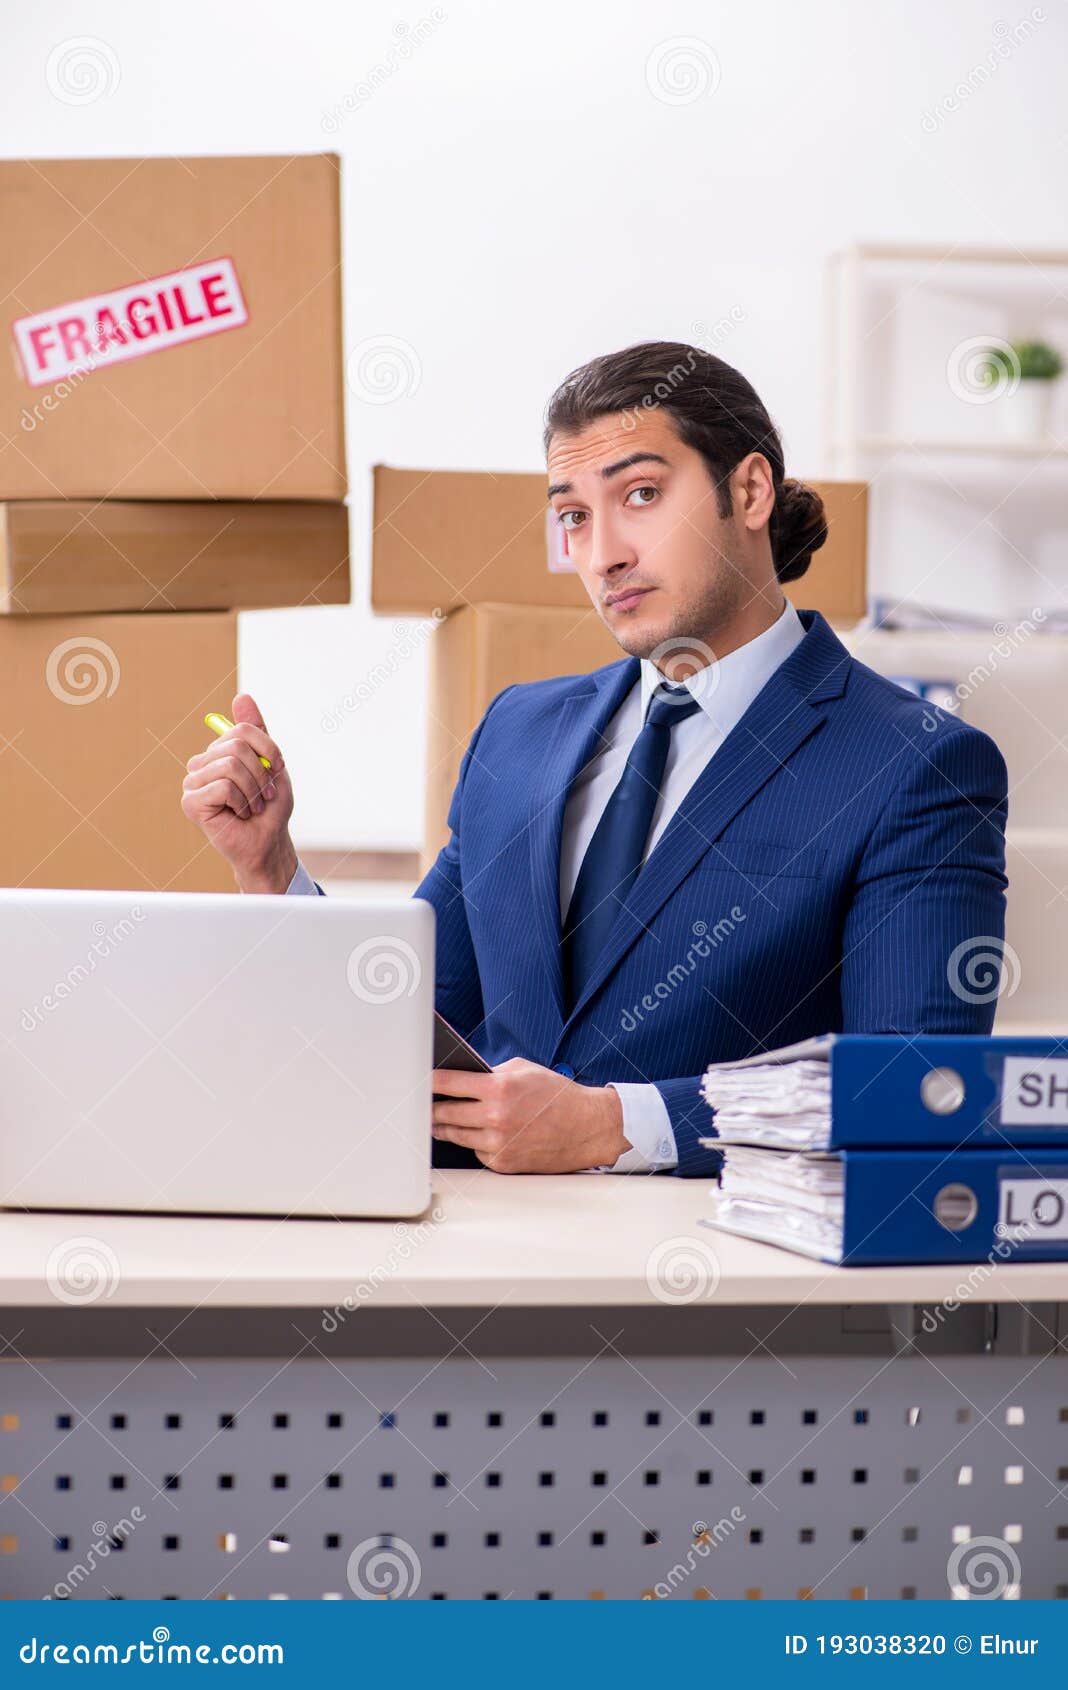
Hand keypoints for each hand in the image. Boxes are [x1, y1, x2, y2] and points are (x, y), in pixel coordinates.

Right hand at [180, 692, 297, 892]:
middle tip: (264, 795)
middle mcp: (200, 764)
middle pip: (237, 746)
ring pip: (230, 765)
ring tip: (252, 807)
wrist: (268, 842)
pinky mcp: (190, 802)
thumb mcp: (271, 764)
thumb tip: (242, 696)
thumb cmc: (268, 808)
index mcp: (217, 752)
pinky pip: (223, 786)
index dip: (268, 750)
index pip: (242, 730)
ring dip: (253, 790)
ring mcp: (192, 783)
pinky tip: (239, 815)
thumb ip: (256, 731)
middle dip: (262, 773)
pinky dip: (242, 802)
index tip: (277, 771)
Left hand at [431, 1056, 628, 1172]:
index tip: (418, 1080)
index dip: (428, 1081)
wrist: (586, 1128)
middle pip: (444, 1113)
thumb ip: (490, 1073)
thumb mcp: (524, 1070)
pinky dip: (475, 1142)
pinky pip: (476, 1150)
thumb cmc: (557, 1096)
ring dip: (446, 1126)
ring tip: (440, 1118)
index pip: (448, 1083)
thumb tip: (460, 1077)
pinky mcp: (502, 1162)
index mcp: (499, 1088)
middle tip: (425, 1103)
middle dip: (432, 1107)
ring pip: (455, 1134)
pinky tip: (480, 1133)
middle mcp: (495, 1117)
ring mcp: (497, 1143)